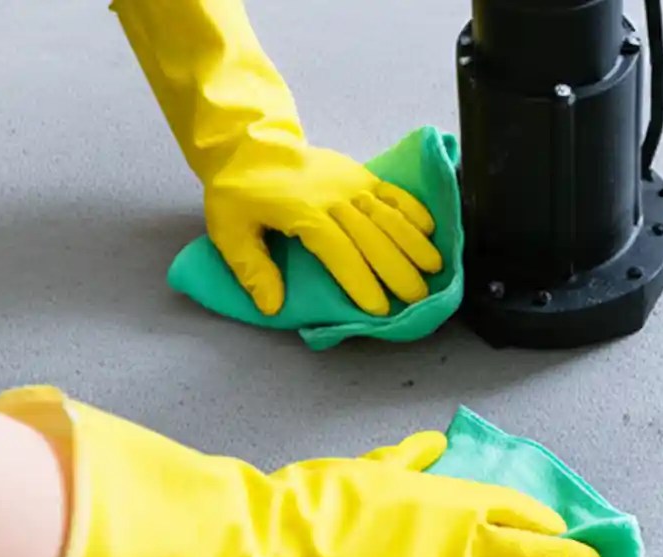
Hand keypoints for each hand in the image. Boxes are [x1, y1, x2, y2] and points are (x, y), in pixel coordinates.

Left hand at [204, 144, 441, 315]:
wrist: (249, 143)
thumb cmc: (239, 191)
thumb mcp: (228, 230)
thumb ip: (252, 269)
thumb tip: (273, 306)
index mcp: (302, 212)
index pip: (339, 251)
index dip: (360, 280)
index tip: (377, 308)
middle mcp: (334, 197)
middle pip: (373, 237)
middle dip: (398, 269)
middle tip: (416, 298)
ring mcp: (351, 183)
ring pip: (389, 215)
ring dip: (414, 243)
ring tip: (434, 268)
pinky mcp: (361, 173)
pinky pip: (392, 192)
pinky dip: (413, 210)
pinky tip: (430, 230)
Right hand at [250, 430, 602, 556]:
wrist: (282, 548)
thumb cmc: (320, 501)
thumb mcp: (369, 465)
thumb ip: (409, 458)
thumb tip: (433, 443)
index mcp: (449, 492)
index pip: (514, 507)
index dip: (543, 521)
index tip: (561, 530)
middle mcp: (463, 533)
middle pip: (530, 548)